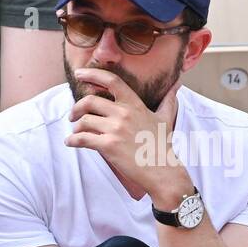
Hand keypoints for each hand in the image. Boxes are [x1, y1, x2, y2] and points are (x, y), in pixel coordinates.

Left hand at [66, 69, 192, 206]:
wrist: (164, 172)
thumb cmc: (163, 146)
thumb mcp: (166, 120)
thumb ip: (168, 101)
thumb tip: (176, 86)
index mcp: (135, 105)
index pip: (111, 81)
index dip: (92, 74)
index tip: (80, 74)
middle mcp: (124, 114)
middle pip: (89, 101)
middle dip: (77, 108)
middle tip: (73, 115)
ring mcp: (116, 130)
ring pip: (83, 121)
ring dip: (76, 127)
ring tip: (77, 133)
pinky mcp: (108, 146)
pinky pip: (81, 138)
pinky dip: (72, 140)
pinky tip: (71, 143)